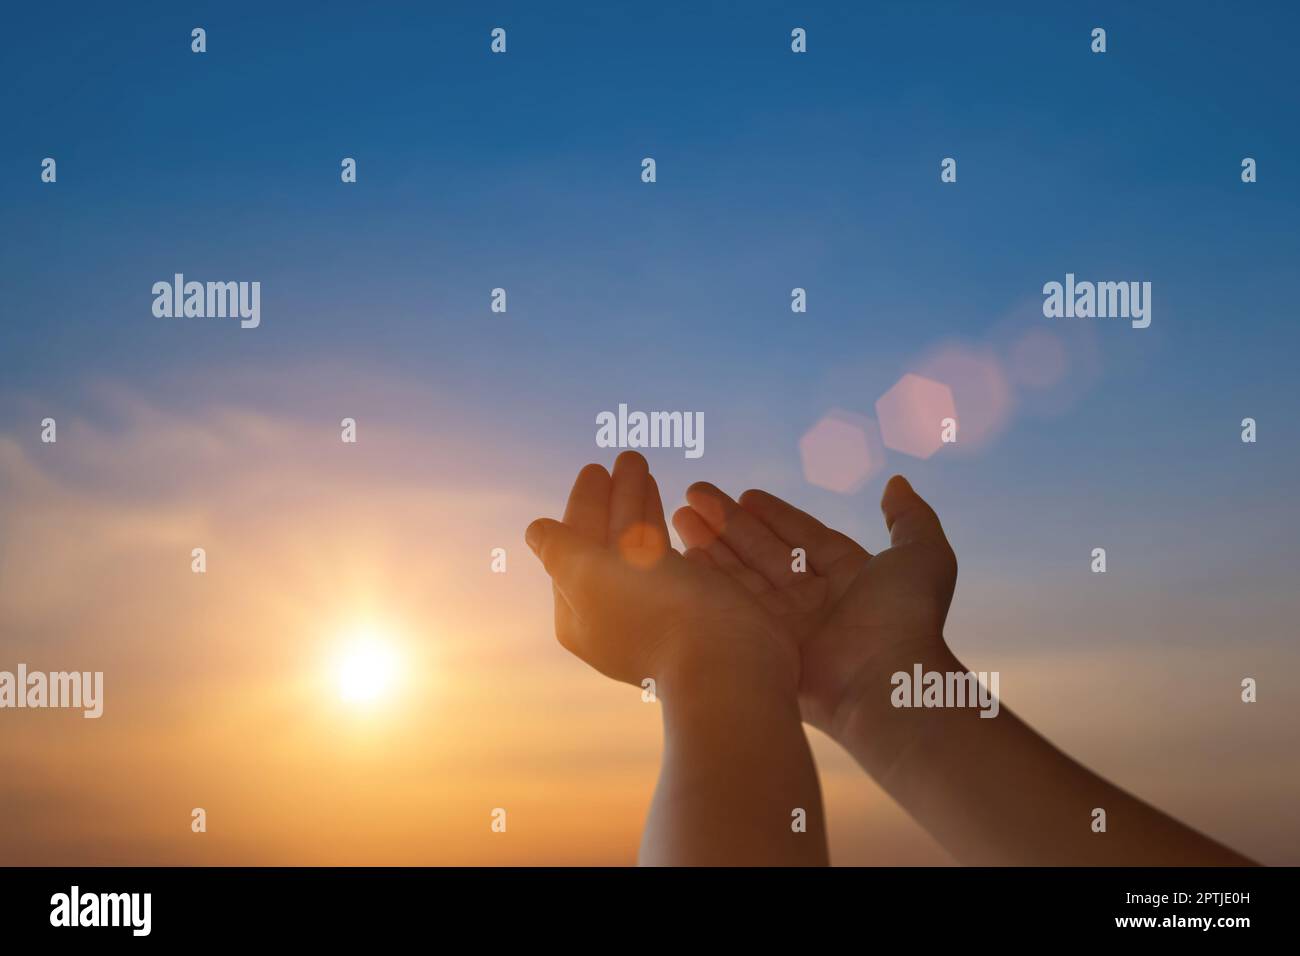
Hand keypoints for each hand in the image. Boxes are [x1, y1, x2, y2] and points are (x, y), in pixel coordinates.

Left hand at [525, 452, 798, 694]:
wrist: (728, 661)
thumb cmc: (653, 612)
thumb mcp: (588, 574)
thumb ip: (559, 548)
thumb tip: (536, 531)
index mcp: (580, 615)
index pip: (575, 546)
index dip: (583, 504)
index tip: (594, 469)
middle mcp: (615, 618)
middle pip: (609, 545)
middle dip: (616, 499)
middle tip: (627, 459)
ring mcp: (658, 617)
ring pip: (643, 549)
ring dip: (641, 505)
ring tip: (645, 467)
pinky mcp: (696, 613)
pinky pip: (675, 562)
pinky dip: (672, 532)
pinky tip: (680, 513)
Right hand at [671, 475, 956, 734]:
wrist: (884, 685)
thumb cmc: (906, 618)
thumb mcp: (923, 556)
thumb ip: (909, 517)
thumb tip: (896, 482)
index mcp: (849, 576)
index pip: (803, 536)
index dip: (775, 515)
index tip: (745, 494)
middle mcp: (814, 600)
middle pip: (763, 552)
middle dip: (729, 525)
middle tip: (693, 496)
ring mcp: (786, 625)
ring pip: (741, 575)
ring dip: (710, 545)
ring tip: (678, 516)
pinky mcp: (763, 646)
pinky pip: (731, 605)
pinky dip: (707, 580)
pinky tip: (682, 556)